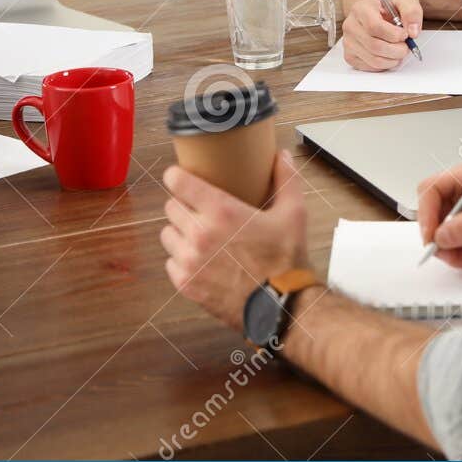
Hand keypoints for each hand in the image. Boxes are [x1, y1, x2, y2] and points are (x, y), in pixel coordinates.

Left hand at [162, 151, 309, 330]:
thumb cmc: (286, 260)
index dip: (177, 176)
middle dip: (183, 204)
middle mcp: (199, 234)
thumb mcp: (294, 214)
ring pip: (167, 234)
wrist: (282, 306)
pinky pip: (170, 263)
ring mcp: (189, 261)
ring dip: (179, 231)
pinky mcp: (186, 284)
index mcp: (220, 211)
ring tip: (198, 235)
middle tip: (200, 209)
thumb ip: (286, 179)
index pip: (176, 181)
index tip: (182, 177)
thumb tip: (282, 155)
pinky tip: (199, 260)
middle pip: (170, 206)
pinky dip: (181, 259)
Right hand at [342, 0, 422, 71]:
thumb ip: (411, 11)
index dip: (393, 35)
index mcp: (360, 8)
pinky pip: (371, 67)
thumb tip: (412, 31)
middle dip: (397, 49)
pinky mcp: (350, 56)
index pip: (374, 26)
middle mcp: (350, 25)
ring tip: (400, 50)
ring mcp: (348, 42)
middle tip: (406, 46)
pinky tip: (390, 55)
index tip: (405, 35)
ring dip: (393, 59)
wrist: (380, 15)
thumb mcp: (405, 0)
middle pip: (374, 45)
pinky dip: (385, 65)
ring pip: (374, 59)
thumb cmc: (390, 8)